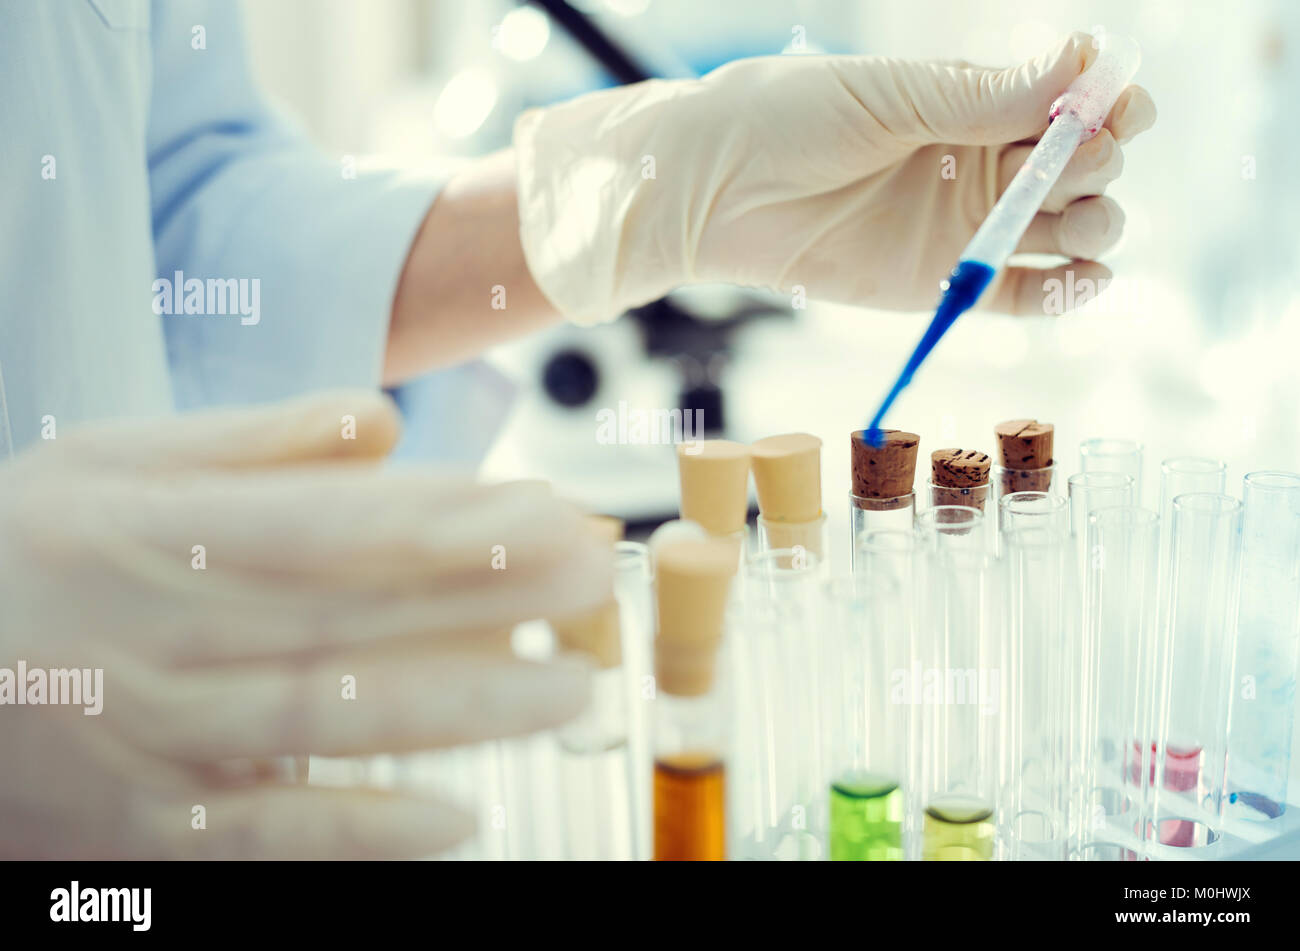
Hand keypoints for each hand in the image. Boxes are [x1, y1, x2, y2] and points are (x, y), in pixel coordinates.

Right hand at [0, 391, 610, 857]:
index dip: (446, 521)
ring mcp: (153, 741)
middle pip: (351, 618)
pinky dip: (362, 834)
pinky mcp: (144, 827)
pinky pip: (263, 837)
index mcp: (156, 534)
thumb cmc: (23, 552)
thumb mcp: (103, 465)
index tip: (548, 507)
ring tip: (571, 687)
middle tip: (598, 580)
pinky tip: (461, 820)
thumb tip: (380, 422)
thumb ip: (246, 445)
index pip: (327, 526)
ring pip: (325, 722)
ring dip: (459, 710)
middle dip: (487, 600)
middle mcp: (162, 637)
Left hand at [514, 32, 1155, 322]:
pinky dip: (1063, 292)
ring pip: (1064, 231)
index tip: (1121, 110)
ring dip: (1096, 226)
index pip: (1070, 105)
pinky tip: (1081, 279)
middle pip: (1079, 169)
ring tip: (1080, 223)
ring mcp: (961, 227)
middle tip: (1077, 165)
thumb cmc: (785, 118)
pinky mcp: (936, 283)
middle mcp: (978, 163)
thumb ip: (981, 96)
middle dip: (1098, 166)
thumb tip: (1084, 64)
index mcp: (971, 103)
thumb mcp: (889, 95)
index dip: (1110, 107)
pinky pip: (1019, 296)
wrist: (710, 190)